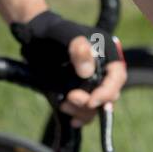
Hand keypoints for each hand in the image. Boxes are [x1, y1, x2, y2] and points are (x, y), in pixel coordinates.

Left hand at [10, 9, 125, 126]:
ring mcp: (91, 83)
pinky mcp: (79, 92)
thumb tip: (87, 72)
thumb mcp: (64, 34)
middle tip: (71, 97)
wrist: (35, 39)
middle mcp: (102, 70)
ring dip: (82, 110)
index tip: (92, 100)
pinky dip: (79, 115)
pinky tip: (71, 119)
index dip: (108, 91)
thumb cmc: (53, 32)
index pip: (117, 76)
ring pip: (96, 105)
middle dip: (91, 102)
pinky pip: (85, 110)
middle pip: (108, 94)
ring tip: (64, 105)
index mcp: (106, 53)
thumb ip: (78, 48)